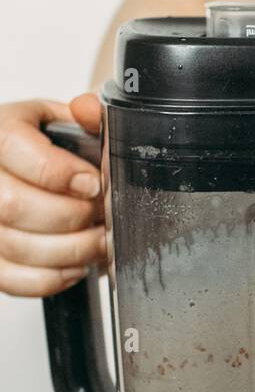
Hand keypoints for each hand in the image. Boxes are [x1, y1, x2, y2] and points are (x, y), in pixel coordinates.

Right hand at [0, 93, 104, 296]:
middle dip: (72, 217)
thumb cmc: (39, 151)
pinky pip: (15, 280)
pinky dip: (54, 278)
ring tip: (99, 243)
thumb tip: (88, 111)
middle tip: (102, 217)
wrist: (19, 175)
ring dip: (72, 251)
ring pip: (18, 246)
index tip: (93, 184)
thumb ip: (81, 115)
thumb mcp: (56, 122)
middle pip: (15, 205)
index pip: (15, 150)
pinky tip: (75, 265)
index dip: (60, 173)